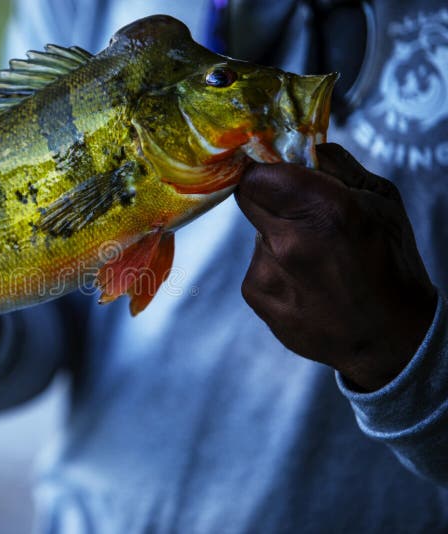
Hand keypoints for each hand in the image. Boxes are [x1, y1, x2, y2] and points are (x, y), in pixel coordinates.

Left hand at [235, 143, 436, 391]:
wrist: (389, 338)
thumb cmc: (391, 266)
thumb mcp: (383, 203)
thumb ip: (339, 168)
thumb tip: (308, 147)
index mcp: (324, 209)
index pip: (257, 172)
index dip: (266, 170)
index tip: (276, 173)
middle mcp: (288, 240)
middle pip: (248, 197)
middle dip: (270, 198)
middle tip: (298, 213)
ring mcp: (267, 271)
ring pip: (258, 235)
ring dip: (278, 238)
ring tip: (316, 262)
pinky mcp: (256, 296)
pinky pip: (258, 266)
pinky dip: (276, 269)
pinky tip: (307, 285)